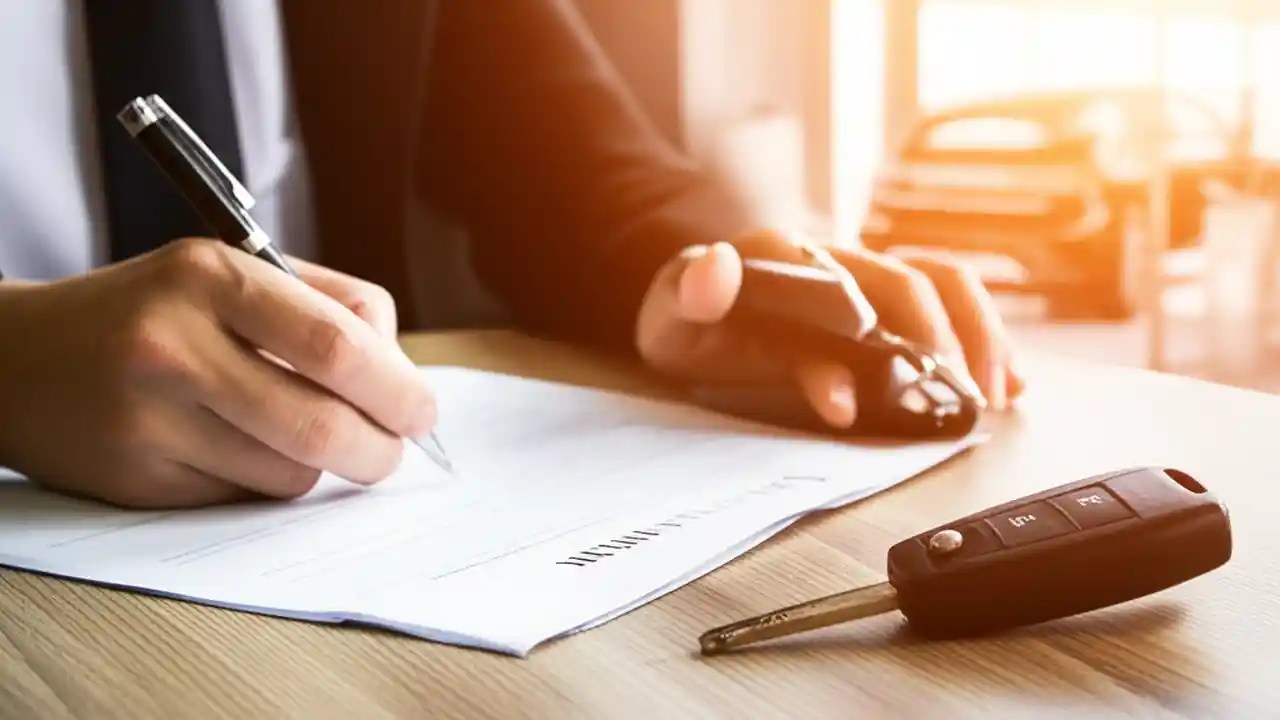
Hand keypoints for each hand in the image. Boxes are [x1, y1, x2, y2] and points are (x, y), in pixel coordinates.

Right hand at [0, 239, 435, 507]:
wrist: (19, 358)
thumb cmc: (152, 310)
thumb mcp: (231, 270)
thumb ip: (327, 305)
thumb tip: (401, 370)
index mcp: (210, 276)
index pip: (337, 344)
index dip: (397, 387)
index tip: (422, 409)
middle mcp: (174, 346)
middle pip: (322, 426)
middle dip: (380, 449)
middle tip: (392, 447)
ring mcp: (149, 419)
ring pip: (290, 475)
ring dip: (321, 467)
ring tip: (300, 434)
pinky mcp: (137, 480)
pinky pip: (244, 499)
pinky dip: (266, 483)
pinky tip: (238, 450)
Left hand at [636, 230, 1022, 427]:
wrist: (698, 299)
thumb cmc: (690, 317)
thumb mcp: (671, 314)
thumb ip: (689, 295)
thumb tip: (715, 267)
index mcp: (780, 256)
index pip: (828, 289)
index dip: (843, 347)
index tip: (846, 406)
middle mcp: (835, 255)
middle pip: (905, 283)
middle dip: (938, 344)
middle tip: (957, 406)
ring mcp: (869, 271)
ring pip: (942, 283)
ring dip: (977, 336)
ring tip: (996, 396)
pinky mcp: (889, 293)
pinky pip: (951, 297)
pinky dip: (985, 335)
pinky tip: (1008, 380)